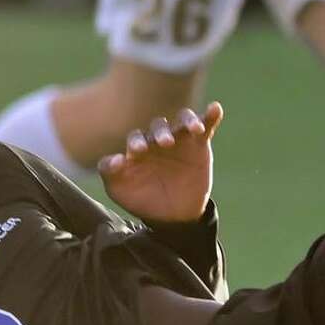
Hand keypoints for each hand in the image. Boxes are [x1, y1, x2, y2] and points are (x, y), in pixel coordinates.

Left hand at [98, 104, 221, 223]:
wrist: (172, 216)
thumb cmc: (142, 199)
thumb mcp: (120, 190)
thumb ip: (109, 173)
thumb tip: (116, 158)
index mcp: (138, 147)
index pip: (136, 137)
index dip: (136, 142)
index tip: (137, 152)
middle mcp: (158, 139)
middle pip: (159, 126)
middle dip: (161, 132)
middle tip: (165, 143)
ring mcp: (180, 140)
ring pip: (182, 120)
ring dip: (187, 121)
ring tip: (193, 129)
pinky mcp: (199, 144)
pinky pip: (206, 125)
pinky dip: (210, 116)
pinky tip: (215, 108)